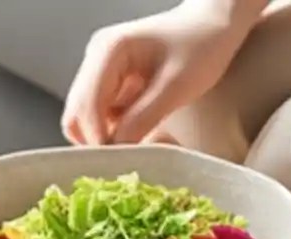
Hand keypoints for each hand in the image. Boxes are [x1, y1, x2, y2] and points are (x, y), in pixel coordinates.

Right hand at [62, 3, 252, 145]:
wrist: (214, 25)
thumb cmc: (201, 45)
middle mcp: (97, 59)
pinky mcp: (114, 84)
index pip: (85, 106)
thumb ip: (143, 118)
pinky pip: (104, 117)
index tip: (118, 162)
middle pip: (76, 115)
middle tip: (127, 160)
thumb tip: (116, 148)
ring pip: (87, 120)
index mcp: (108, 51)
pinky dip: (117, 132)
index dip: (97, 139)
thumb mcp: (176, 86)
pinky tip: (142, 135)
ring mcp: (102, 72)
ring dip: (107, 138)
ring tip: (139, 147)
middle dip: (97, 141)